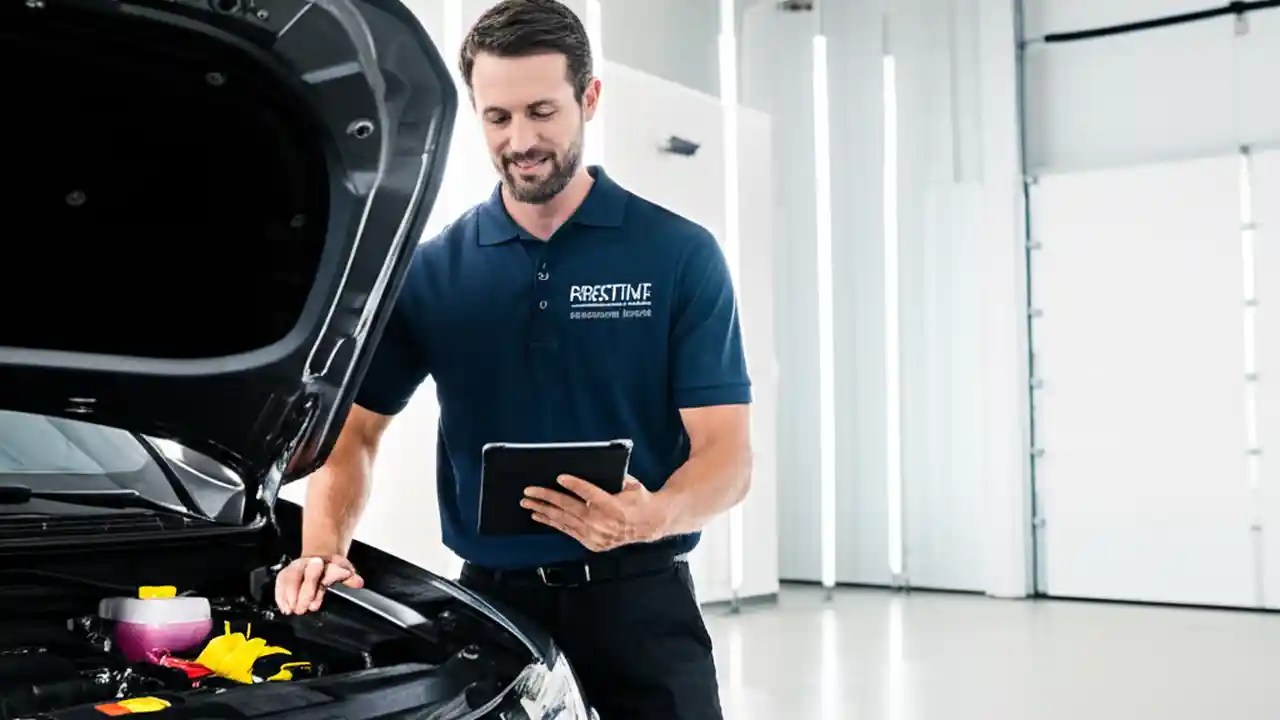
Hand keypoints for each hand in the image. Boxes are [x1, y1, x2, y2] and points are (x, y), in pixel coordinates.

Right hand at [275, 555, 363, 614]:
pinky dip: (280, 595)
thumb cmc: (331, 570)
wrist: (319, 560)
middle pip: (304, 576)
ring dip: (288, 595)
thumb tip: (358, 583)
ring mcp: (296, 567)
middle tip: (301, 609)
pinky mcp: (285, 574)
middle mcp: (308, 563)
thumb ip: (350, 579)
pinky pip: (280, 582)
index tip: (315, 604)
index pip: (323, 571)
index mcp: (325, 562)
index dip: (320, 586)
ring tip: (290, 610)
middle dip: (302, 593)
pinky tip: (284, 607)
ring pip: (289, 578)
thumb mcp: (344, 572)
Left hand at [522, 475, 671, 551]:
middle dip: (546, 498)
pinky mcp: (591, 543)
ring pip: (564, 521)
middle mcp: (602, 522)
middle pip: (569, 508)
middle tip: (529, 491)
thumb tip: (592, 467)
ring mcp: (595, 535)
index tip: (559, 477)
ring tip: (528, 504)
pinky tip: (540, 516)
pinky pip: (567, 531)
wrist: (649, 524)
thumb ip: (614, 477)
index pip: (590, 494)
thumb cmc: (639, 499)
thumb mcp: (631, 484)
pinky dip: (552, 523)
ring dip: (543, 511)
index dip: (574, 485)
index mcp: (614, 506)